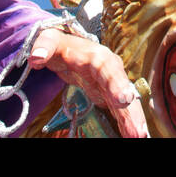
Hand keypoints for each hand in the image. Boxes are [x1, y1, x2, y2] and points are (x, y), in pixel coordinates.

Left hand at [27, 27, 148, 137]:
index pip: (108, 69)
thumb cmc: (60, 44)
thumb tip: (36, 57)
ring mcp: (111, 85)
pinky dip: (126, 123)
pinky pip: (119, 111)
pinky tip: (132, 135)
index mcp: (97, 57)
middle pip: (122, 91)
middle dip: (131, 109)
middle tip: (138, 129)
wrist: (68, 47)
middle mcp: (110, 71)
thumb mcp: (50, 40)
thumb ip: (44, 45)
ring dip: (132, 120)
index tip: (124, 100)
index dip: (117, 84)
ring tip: (139, 136)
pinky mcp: (109, 96)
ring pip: (124, 103)